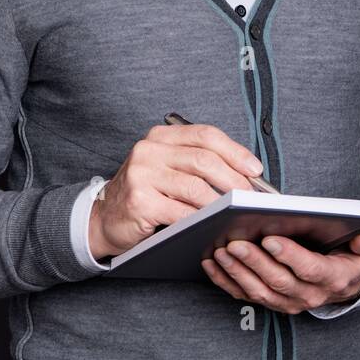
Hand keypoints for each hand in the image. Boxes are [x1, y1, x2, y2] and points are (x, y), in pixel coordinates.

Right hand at [88, 122, 264, 259]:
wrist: (104, 219)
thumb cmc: (145, 193)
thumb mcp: (167, 168)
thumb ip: (197, 164)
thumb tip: (244, 174)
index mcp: (161, 137)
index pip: (205, 135)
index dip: (235, 152)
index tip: (255, 169)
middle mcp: (149, 150)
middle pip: (204, 160)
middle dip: (234, 179)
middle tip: (250, 196)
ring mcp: (142, 175)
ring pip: (195, 187)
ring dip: (221, 202)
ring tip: (235, 210)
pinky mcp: (139, 201)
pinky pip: (181, 211)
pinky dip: (201, 219)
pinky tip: (212, 223)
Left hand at [202, 228, 359, 314]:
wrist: (345, 283)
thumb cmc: (351, 259)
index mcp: (331, 278)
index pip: (308, 269)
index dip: (289, 255)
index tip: (271, 239)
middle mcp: (309, 294)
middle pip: (278, 280)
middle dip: (255, 261)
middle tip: (237, 243)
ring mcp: (288, 300)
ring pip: (259, 290)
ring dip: (237, 272)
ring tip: (222, 251)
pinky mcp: (272, 300)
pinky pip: (246, 294)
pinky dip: (227, 281)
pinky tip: (214, 265)